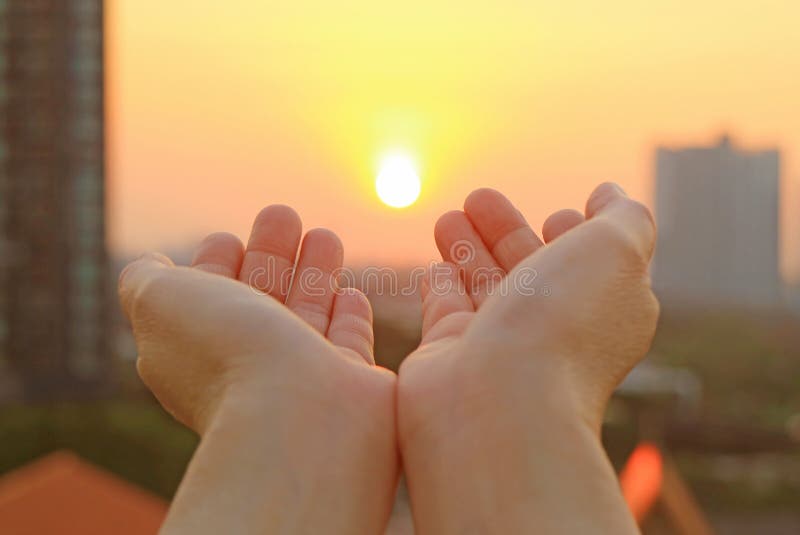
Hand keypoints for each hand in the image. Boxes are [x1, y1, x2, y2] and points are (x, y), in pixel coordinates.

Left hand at [119, 206, 396, 533]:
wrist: (297, 416)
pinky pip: (348, 343)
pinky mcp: (351, 386)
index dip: (212, 264)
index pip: (206, 301)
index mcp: (199, 349)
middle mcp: (248, 366)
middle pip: (260, 299)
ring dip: (314, 271)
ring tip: (324, 234)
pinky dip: (348, 316)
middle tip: (283, 214)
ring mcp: (302, 378)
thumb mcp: (159, 301)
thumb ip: (145, 278)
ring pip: (308, 313)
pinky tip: (350, 293)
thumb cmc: (227, 353)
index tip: (226, 238)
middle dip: (269, 254)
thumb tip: (151, 265)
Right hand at [398, 184, 657, 532]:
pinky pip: (447, 312)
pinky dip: (443, 284)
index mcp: (603, 311)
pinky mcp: (452, 355)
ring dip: (467, 247)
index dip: (578, 238)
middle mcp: (553, 332)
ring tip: (451, 214)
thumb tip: (609, 196)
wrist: (499, 400)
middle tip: (479, 197)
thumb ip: (624, 218)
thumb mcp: (616, 250)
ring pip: (483, 286)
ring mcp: (501, 347)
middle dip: (506, 231)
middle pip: (529, 270)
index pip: (591, 270)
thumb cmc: (562, 322)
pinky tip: (438, 264)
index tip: (561, 215)